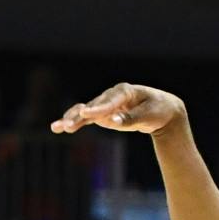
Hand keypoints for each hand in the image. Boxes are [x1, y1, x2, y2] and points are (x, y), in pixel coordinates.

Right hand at [50, 83, 185, 135]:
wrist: (161, 110)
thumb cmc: (157, 110)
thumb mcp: (149, 114)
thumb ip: (131, 118)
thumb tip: (114, 121)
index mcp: (125, 91)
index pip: (110, 100)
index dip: (99, 108)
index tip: (87, 115)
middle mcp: (112, 95)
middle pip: (93, 105)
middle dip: (80, 116)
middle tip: (69, 124)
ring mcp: (105, 104)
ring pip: (85, 111)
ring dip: (71, 118)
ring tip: (57, 127)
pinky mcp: (102, 114)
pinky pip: (85, 118)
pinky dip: (73, 122)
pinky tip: (58, 128)